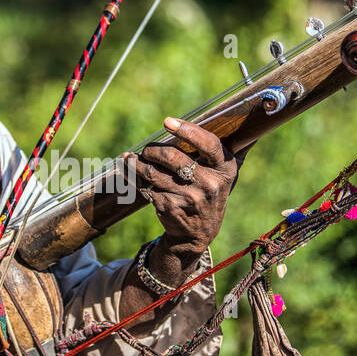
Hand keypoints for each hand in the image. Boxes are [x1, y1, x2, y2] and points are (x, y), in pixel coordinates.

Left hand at [128, 117, 240, 254]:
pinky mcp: (171, 208)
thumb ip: (204, 152)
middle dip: (153, 150)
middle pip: (172, 157)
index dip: (188, 130)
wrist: (197, 233)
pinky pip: (148, 188)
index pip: (209, 144)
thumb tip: (172, 125)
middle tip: (147, 151)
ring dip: (138, 164)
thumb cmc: (205, 192)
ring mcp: (190, 198)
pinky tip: (134, 177)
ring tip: (131, 160)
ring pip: (154, 173)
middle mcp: (210, 184)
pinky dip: (137, 180)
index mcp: (225, 170)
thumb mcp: (217, 174)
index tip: (167, 121)